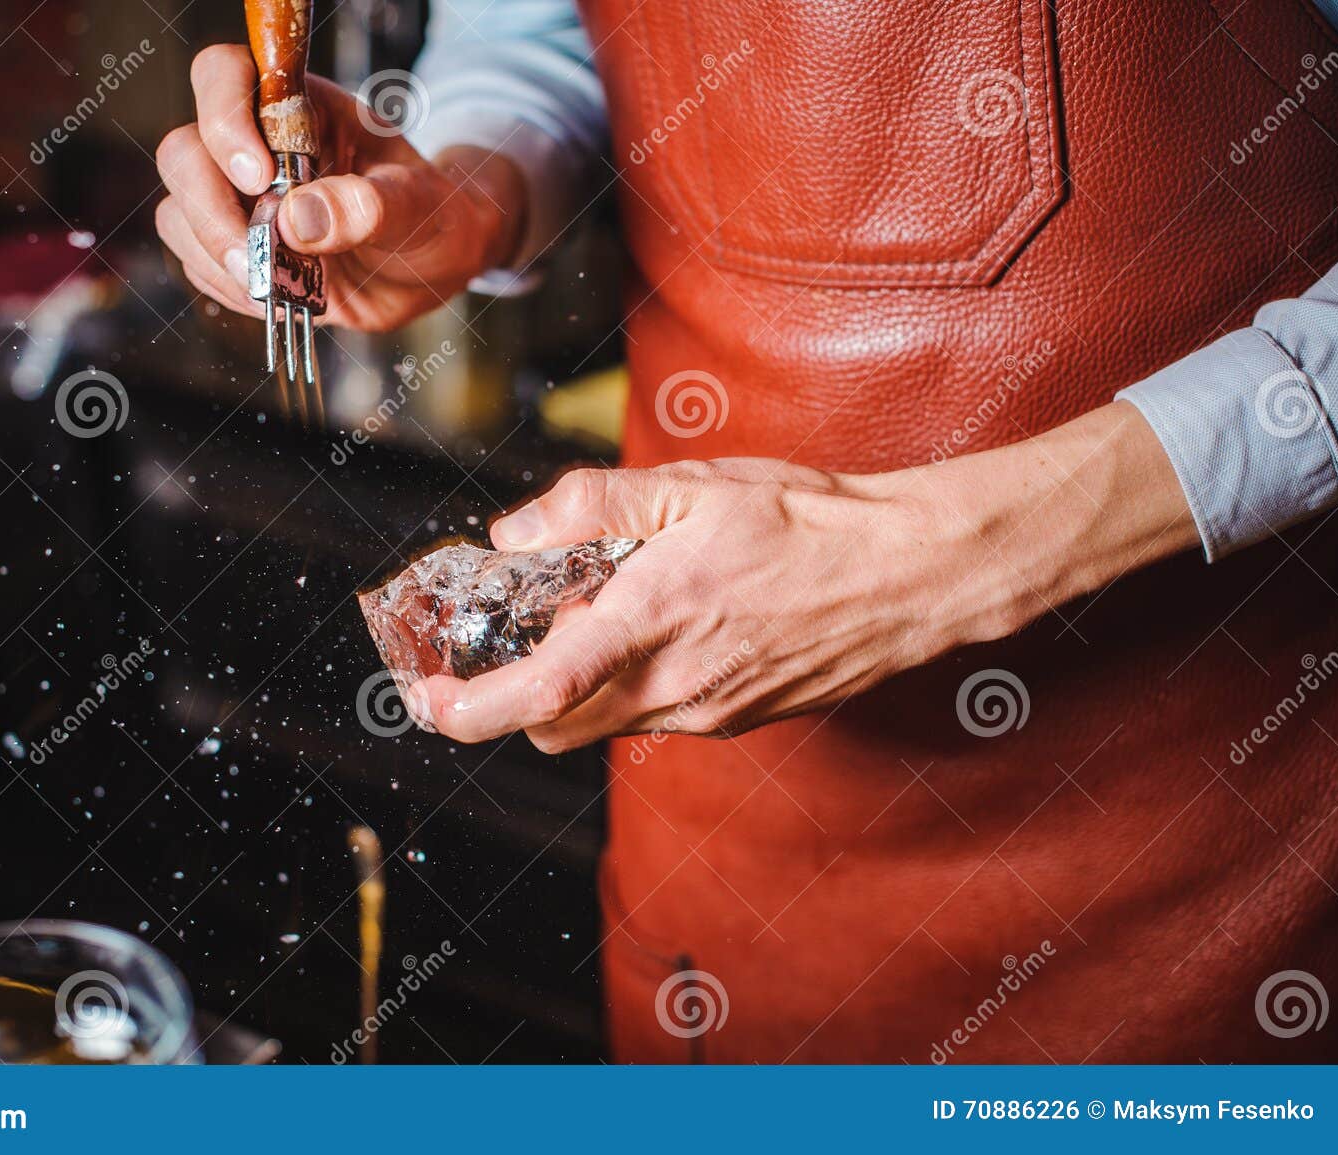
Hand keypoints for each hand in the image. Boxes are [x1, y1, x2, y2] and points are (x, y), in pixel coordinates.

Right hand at [154, 45, 525, 330]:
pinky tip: (273, 294)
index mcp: (298, 109)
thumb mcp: (417, 206)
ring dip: (214, 253)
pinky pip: (198, 264)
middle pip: (184, 152)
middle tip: (257, 253)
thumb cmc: (429, 216)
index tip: (258, 176)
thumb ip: (365, 207)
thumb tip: (296, 219)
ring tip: (271, 281)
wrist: (432, 265)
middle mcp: (255, 147)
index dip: (223, 117)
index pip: (225, 75)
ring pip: (178, 212)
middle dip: (209, 207)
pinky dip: (226, 285)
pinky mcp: (236, 249)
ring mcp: (238, 200)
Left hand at [406, 403, 1199, 751]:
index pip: (538, 693)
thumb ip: (595, 505)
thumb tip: (514, 532)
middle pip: (554, 725)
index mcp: (652, 624)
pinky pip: (655, 717)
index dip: (468, 709)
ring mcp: (705, 714)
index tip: (427, 700)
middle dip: (513, 695)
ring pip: (603, 723)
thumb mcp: (696, 485)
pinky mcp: (735, 721)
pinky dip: (630, 686)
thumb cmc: (808, 523)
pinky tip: (661, 627)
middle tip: (511, 638)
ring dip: (575, 687)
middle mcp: (673, 688)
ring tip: (600, 615)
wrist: (909, 575)